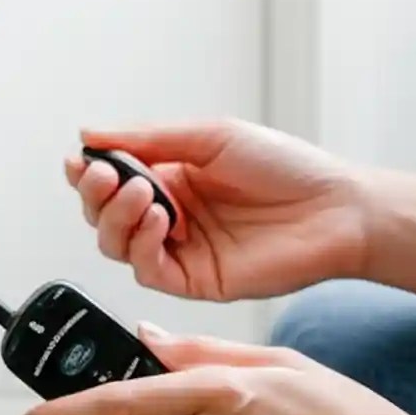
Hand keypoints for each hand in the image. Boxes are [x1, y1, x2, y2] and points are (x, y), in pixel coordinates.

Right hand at [66, 119, 367, 300]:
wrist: (336, 208)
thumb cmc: (286, 167)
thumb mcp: (210, 136)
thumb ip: (147, 139)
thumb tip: (89, 134)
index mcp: (168, 178)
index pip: (108, 182)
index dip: (87, 174)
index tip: (79, 161)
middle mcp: (168, 216)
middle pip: (102, 216)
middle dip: (95, 196)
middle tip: (105, 176)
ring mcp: (178, 250)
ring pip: (115, 245)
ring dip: (116, 218)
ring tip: (141, 193)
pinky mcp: (192, 280)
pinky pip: (146, 271)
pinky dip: (142, 245)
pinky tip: (160, 221)